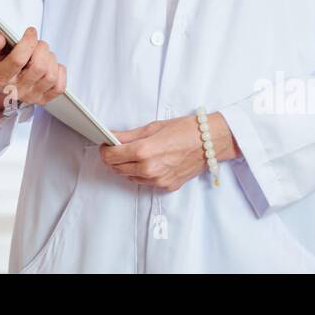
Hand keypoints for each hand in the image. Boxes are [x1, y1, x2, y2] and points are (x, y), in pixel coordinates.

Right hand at [0, 27, 65, 115]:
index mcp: (0, 76)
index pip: (18, 59)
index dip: (28, 42)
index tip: (30, 32)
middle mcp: (16, 89)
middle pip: (39, 67)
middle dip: (41, 48)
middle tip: (36, 43)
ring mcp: (30, 95)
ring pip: (50, 76)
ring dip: (51, 59)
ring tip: (43, 54)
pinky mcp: (42, 99)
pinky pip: (59, 87)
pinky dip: (59, 72)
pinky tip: (50, 65)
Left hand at [101, 114, 237, 191]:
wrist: (209, 142)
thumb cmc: (184, 130)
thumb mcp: (152, 127)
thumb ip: (128, 135)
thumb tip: (111, 136)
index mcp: (143, 152)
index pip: (111, 157)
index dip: (105, 150)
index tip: (105, 145)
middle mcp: (149, 169)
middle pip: (118, 168)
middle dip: (114, 158)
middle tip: (118, 148)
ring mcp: (158, 180)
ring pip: (131, 177)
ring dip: (128, 167)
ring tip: (137, 154)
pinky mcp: (166, 186)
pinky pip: (146, 182)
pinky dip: (143, 173)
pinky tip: (151, 162)